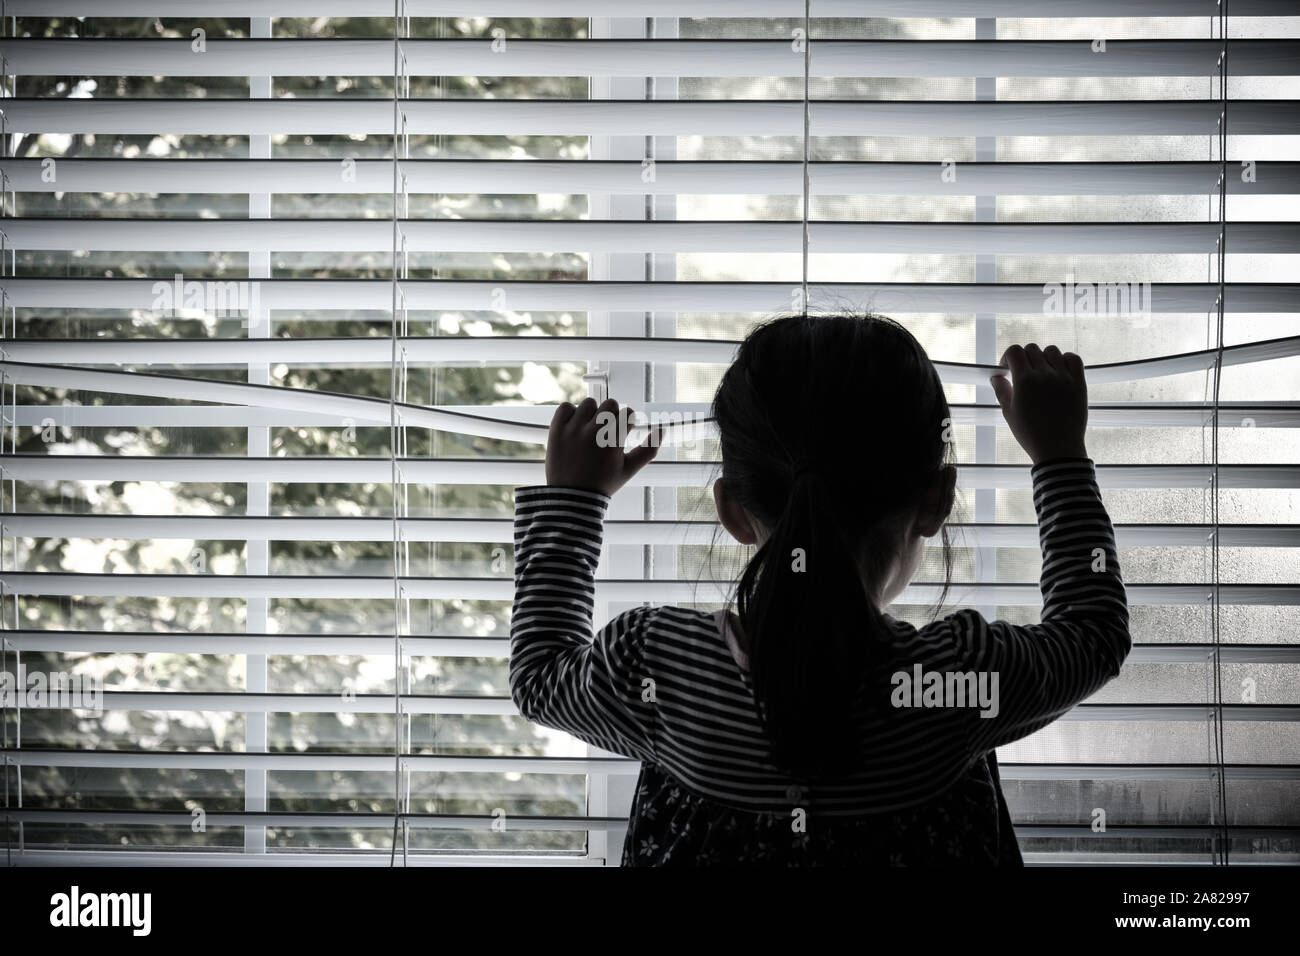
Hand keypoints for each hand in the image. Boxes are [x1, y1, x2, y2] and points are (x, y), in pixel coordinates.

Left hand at [545, 397, 660, 496]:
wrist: (571, 498)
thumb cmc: (603, 484)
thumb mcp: (629, 469)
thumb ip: (649, 449)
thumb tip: (662, 429)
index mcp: (614, 440)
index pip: (627, 413)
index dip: (627, 423)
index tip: (621, 432)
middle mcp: (594, 431)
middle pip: (610, 404)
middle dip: (611, 416)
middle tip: (606, 432)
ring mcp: (573, 429)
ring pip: (588, 403)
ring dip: (592, 413)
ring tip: (590, 431)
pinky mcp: (556, 430)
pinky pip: (566, 407)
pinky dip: (571, 414)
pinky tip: (575, 428)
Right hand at [990, 344, 1088, 465]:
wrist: (1058, 448)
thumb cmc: (1031, 434)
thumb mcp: (1009, 413)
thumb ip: (1001, 391)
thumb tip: (996, 377)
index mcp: (1024, 381)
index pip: (1014, 351)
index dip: (1007, 357)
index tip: (1007, 368)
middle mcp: (1044, 374)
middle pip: (1032, 349)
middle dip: (1023, 358)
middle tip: (1023, 373)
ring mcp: (1064, 377)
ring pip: (1052, 351)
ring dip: (1043, 357)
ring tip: (1041, 372)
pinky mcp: (1079, 383)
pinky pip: (1073, 358)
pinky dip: (1065, 359)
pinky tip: (1058, 370)